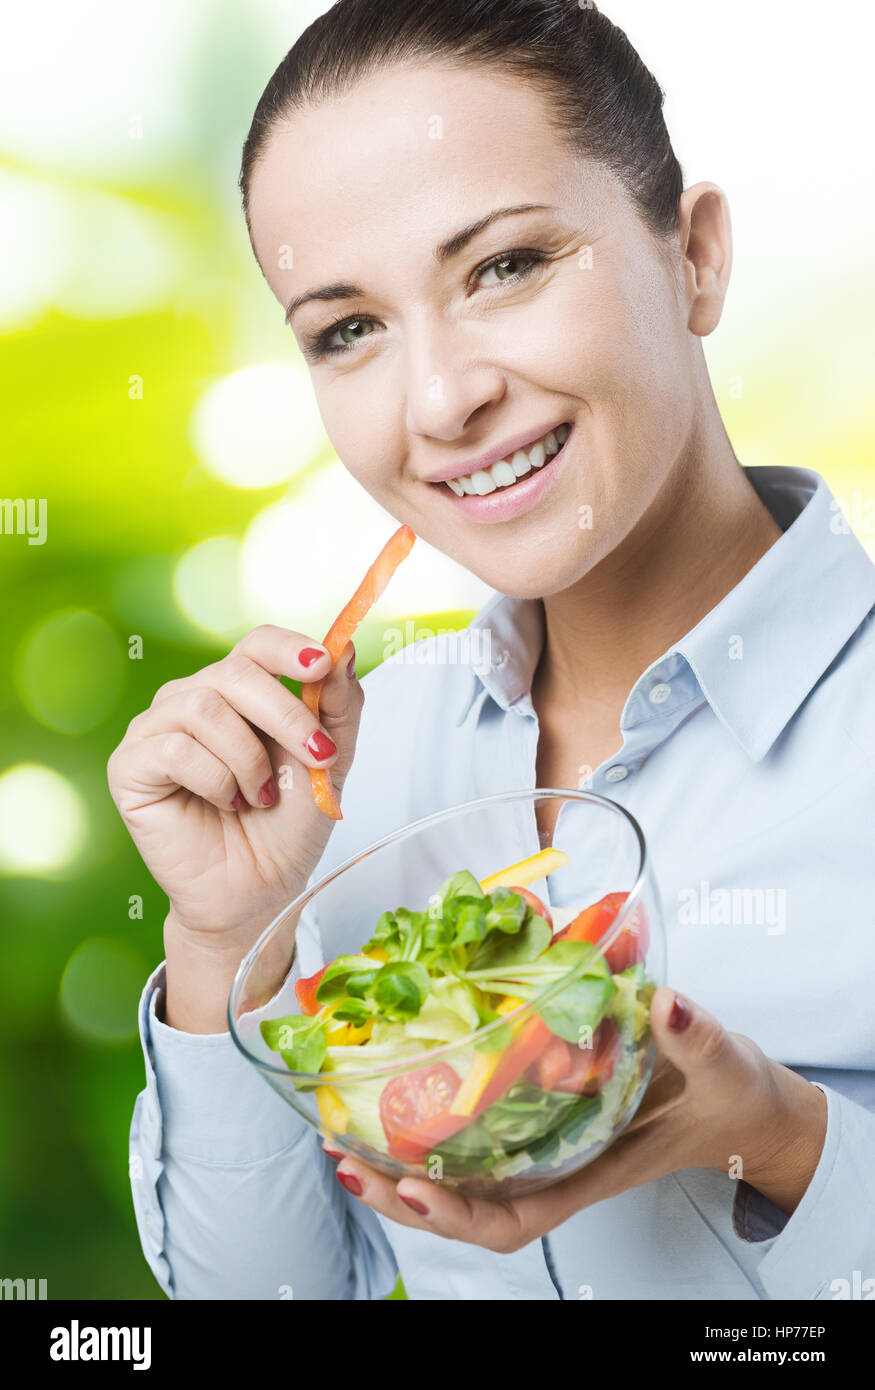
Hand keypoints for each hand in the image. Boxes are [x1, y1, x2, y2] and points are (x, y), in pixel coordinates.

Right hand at [107, 626, 363, 1028]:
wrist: (259, 891)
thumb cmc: (287, 827)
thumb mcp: (329, 762)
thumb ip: (338, 705)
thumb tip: (343, 647)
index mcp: (240, 692)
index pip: (258, 643)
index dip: (289, 648)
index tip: (322, 664)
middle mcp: (193, 699)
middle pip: (236, 671)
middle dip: (285, 715)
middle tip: (316, 757)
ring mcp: (157, 729)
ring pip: (204, 707)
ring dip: (248, 759)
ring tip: (261, 796)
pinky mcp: (131, 764)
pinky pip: (174, 748)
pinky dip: (214, 779)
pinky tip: (226, 804)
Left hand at [327, 986, 827, 1251]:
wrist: (740, 1100)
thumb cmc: (730, 1094)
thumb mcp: (721, 1064)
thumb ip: (695, 1037)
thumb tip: (666, 1002)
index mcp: (591, 1167)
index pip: (514, 1216)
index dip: (458, 1215)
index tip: (412, 1189)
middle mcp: (556, 1162)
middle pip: (466, 1207)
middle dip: (402, 1195)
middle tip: (342, 1158)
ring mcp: (544, 1140)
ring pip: (461, 1175)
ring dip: (400, 1164)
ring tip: (344, 1138)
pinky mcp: (542, 1108)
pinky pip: (476, 1132)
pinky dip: (431, 1123)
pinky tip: (393, 1092)